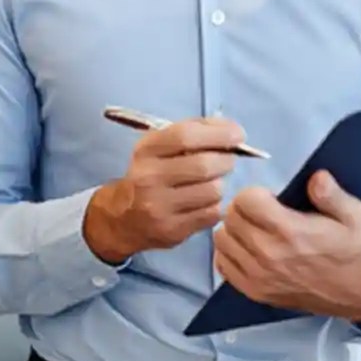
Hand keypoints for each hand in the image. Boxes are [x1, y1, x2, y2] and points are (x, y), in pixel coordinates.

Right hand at [83, 118, 247, 263]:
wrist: (122, 218)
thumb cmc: (151, 173)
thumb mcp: (159, 146)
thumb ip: (193, 131)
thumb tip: (230, 129)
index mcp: (146, 151)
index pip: (186, 136)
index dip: (218, 133)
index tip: (238, 134)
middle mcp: (148, 178)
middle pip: (204, 165)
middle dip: (226, 160)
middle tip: (228, 160)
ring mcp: (159, 207)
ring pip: (213, 190)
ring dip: (220, 184)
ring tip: (211, 183)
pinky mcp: (172, 231)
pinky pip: (212, 213)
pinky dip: (215, 205)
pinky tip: (204, 202)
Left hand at [212, 171, 360, 322]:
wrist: (359, 290)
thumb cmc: (353, 250)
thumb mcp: (352, 214)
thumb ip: (330, 193)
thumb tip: (315, 177)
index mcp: (291, 231)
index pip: (247, 200)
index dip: (256, 193)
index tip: (269, 197)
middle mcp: (269, 254)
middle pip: (231, 218)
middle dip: (244, 208)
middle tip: (261, 211)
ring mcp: (259, 276)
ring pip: (222, 240)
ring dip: (234, 230)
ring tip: (254, 229)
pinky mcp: (255, 292)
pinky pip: (223, 265)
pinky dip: (230, 253)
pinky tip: (248, 249)